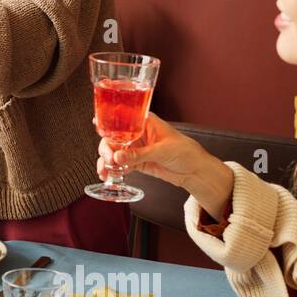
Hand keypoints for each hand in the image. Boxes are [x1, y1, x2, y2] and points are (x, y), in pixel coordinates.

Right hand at [96, 112, 233, 217]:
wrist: (195, 170)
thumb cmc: (185, 151)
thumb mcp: (162, 150)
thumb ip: (139, 154)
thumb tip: (118, 157)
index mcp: (144, 122)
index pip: (121, 120)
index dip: (109, 126)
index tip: (101, 134)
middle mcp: (136, 134)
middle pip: (113, 138)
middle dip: (107, 148)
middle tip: (109, 159)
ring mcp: (135, 148)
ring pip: (114, 152)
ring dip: (107, 161)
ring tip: (105, 171)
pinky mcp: (136, 162)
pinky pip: (120, 165)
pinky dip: (112, 170)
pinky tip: (107, 175)